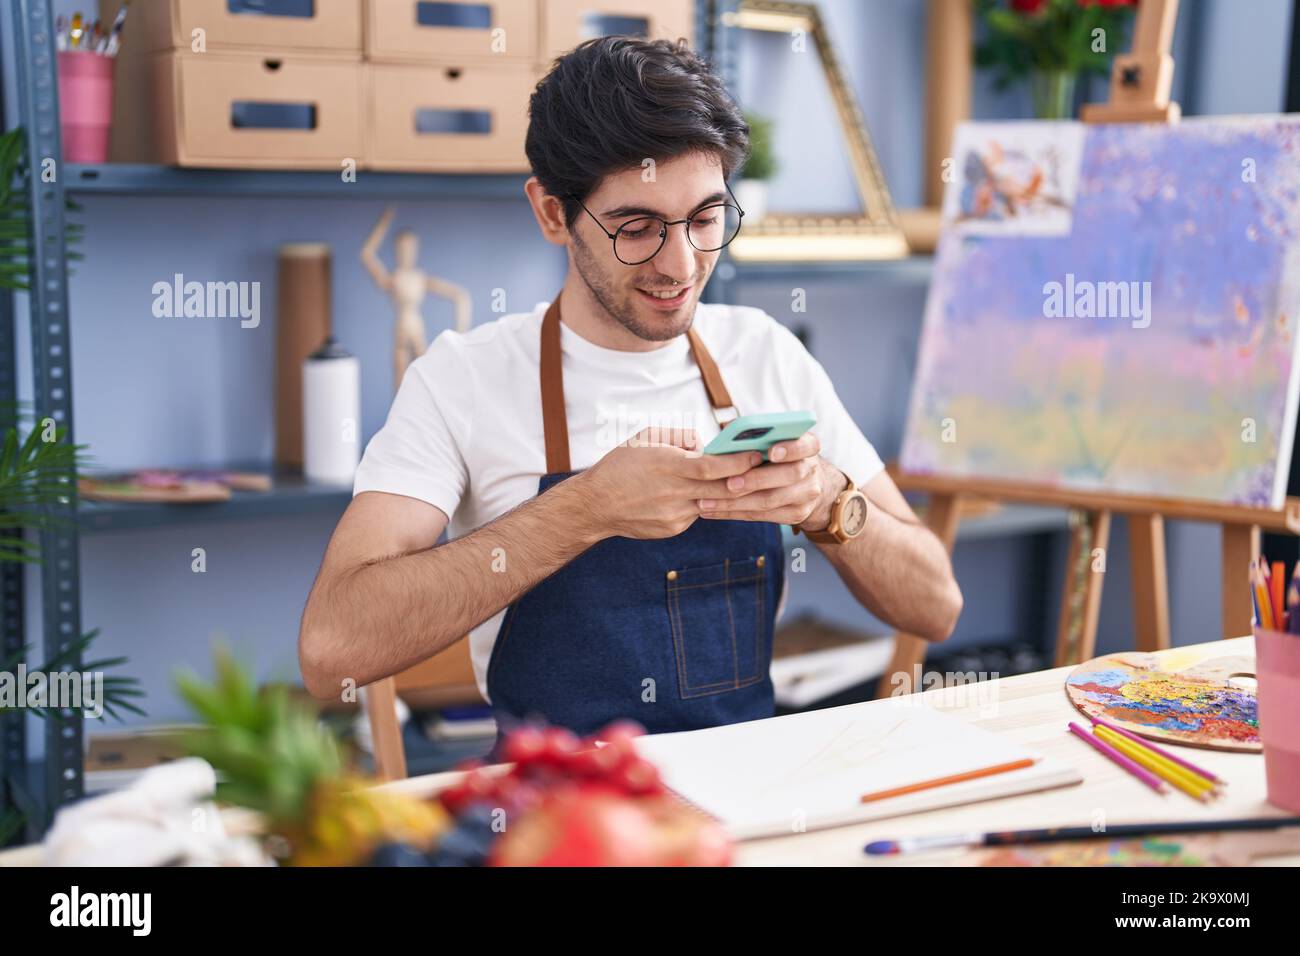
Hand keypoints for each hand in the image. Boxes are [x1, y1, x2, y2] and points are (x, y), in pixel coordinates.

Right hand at [573, 427, 761, 540]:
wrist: (595, 505)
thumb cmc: (620, 465)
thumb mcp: (647, 437)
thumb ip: (681, 436)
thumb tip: (705, 445)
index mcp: (668, 466)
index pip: (713, 467)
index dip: (739, 462)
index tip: (758, 454)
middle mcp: (674, 493)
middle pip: (721, 489)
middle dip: (745, 479)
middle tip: (765, 469)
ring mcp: (675, 515)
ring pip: (711, 502)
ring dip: (725, 493)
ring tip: (740, 480)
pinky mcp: (673, 528)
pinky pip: (696, 513)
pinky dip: (701, 502)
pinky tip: (697, 495)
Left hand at [697, 432, 845, 528]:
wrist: (807, 486)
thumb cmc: (780, 457)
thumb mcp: (778, 441)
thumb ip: (760, 436)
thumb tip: (730, 433)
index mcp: (808, 446)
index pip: (807, 445)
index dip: (790, 448)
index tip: (770, 451)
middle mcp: (811, 471)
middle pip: (788, 475)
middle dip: (756, 480)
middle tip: (729, 483)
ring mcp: (806, 495)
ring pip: (770, 500)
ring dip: (735, 502)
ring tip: (706, 501)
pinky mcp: (795, 515)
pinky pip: (761, 516)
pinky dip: (733, 513)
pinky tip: (711, 510)